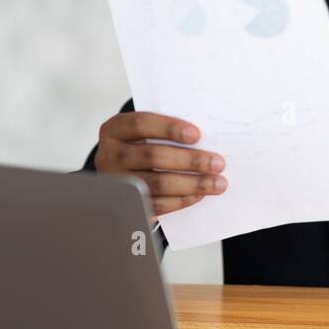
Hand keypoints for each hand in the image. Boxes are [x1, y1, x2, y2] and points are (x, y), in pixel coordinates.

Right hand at [93, 112, 226, 216]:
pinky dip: (181, 200)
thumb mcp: (146, 132)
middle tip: (218, 163)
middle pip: (152, 156)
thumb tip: (207, 137)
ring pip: (156, 183)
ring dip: (192, 183)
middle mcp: (110, 155)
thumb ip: (167, 131)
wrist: (120, 171)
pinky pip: (156, 204)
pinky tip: (199, 194)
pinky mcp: (126, 204)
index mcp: (115, 129)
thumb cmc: (141, 144)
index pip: (141, 124)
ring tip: (217, 183)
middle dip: (190, 160)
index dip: (169, 128)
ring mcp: (117, 182)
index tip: (197, 134)